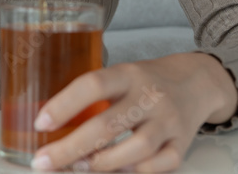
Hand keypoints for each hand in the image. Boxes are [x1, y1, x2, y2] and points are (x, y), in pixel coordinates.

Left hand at [29, 53, 237, 172]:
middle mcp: (149, 96)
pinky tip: (115, 170)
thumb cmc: (147, 81)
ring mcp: (169, 122)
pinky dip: (133, 172)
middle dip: (69, 148)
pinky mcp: (182, 145)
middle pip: (106, 125)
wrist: (197, 81)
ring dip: (100, 164)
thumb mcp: (121, 74)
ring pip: (134, 151)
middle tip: (43, 161)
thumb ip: (94, 95)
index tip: (41, 123)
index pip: (92, 85)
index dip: (63, 105)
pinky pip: (157, 167)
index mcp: (128, 74)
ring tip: (76, 167)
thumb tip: (51, 125)